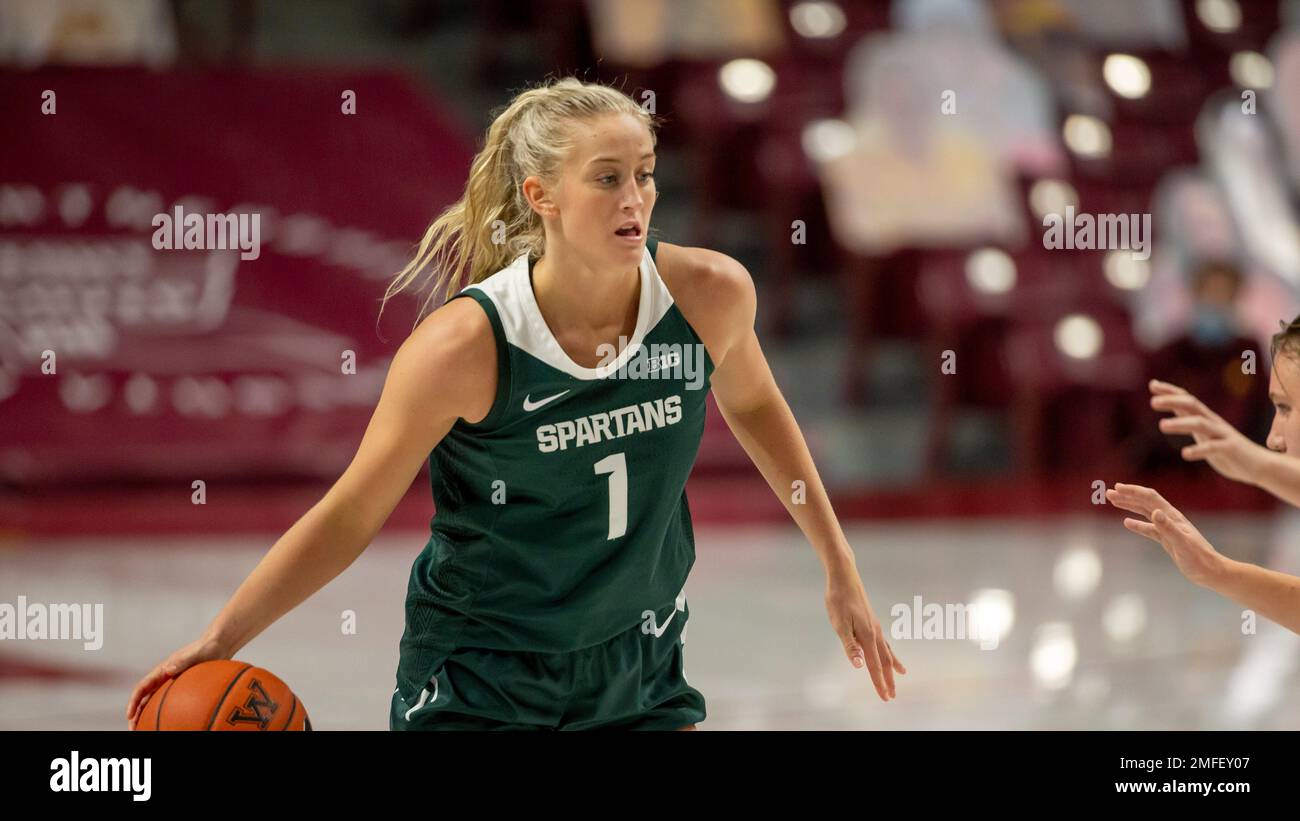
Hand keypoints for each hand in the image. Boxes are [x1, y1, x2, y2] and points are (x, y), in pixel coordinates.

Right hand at [125, 633, 229, 728]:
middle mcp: (164, 677)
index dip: (134, 702)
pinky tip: (172, 723)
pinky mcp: (182, 686)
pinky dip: (164, 711)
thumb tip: (168, 670)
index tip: (130, 715)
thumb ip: (182, 661)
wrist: (218, 645)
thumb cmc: (207, 647)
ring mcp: (172, 682)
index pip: (142, 687)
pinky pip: (169, 701)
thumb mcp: (196, 654)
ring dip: (147, 715)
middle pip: (144, 698)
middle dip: (136, 713)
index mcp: (162, 670)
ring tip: (146, 729)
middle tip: (133, 728)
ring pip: (154, 701)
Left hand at [825, 565, 905, 700]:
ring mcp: (874, 626)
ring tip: (900, 676)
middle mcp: (874, 633)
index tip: (885, 698)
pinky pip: (884, 641)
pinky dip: (889, 651)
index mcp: (867, 636)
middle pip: (885, 661)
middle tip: (892, 696)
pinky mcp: (871, 621)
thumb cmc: (839, 600)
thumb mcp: (839, 624)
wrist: (844, 577)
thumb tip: (858, 665)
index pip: (874, 666)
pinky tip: (888, 652)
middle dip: (888, 679)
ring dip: (891, 667)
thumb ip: (849, 645)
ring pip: (887, 651)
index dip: (878, 683)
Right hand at [1106, 482, 1227, 588]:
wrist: (1211, 571)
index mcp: (1172, 517)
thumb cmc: (1199, 559)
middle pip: (1145, 502)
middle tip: (1109, 494)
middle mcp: (1169, 519)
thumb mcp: (1182, 544)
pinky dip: (1137, 523)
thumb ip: (1168, 528)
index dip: (1133, 491)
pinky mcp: (1167, 539)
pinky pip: (1148, 528)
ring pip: (1145, 512)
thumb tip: (1155, 512)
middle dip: (1127, 496)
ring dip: (1130, 506)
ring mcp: (1168, 528)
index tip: (1117, 488)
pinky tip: (1127, 523)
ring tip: (1114, 502)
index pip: (1150, 498)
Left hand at [1149, 379, 1266, 484]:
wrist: (1257, 465)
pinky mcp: (1230, 449)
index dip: (1171, 391)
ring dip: (1180, 423)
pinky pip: (1214, 447)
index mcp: (1205, 418)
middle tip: (1152, 402)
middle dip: (1173, 401)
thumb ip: (1187, 419)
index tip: (1153, 385)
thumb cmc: (1225, 448)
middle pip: (1192, 405)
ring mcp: (1222, 434)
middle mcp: (1213, 422)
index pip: (1186, 399)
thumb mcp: (1203, 432)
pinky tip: (1185, 454)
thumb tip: (1170, 406)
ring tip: (1162, 426)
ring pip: (1201, 423)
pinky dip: (1199, 449)